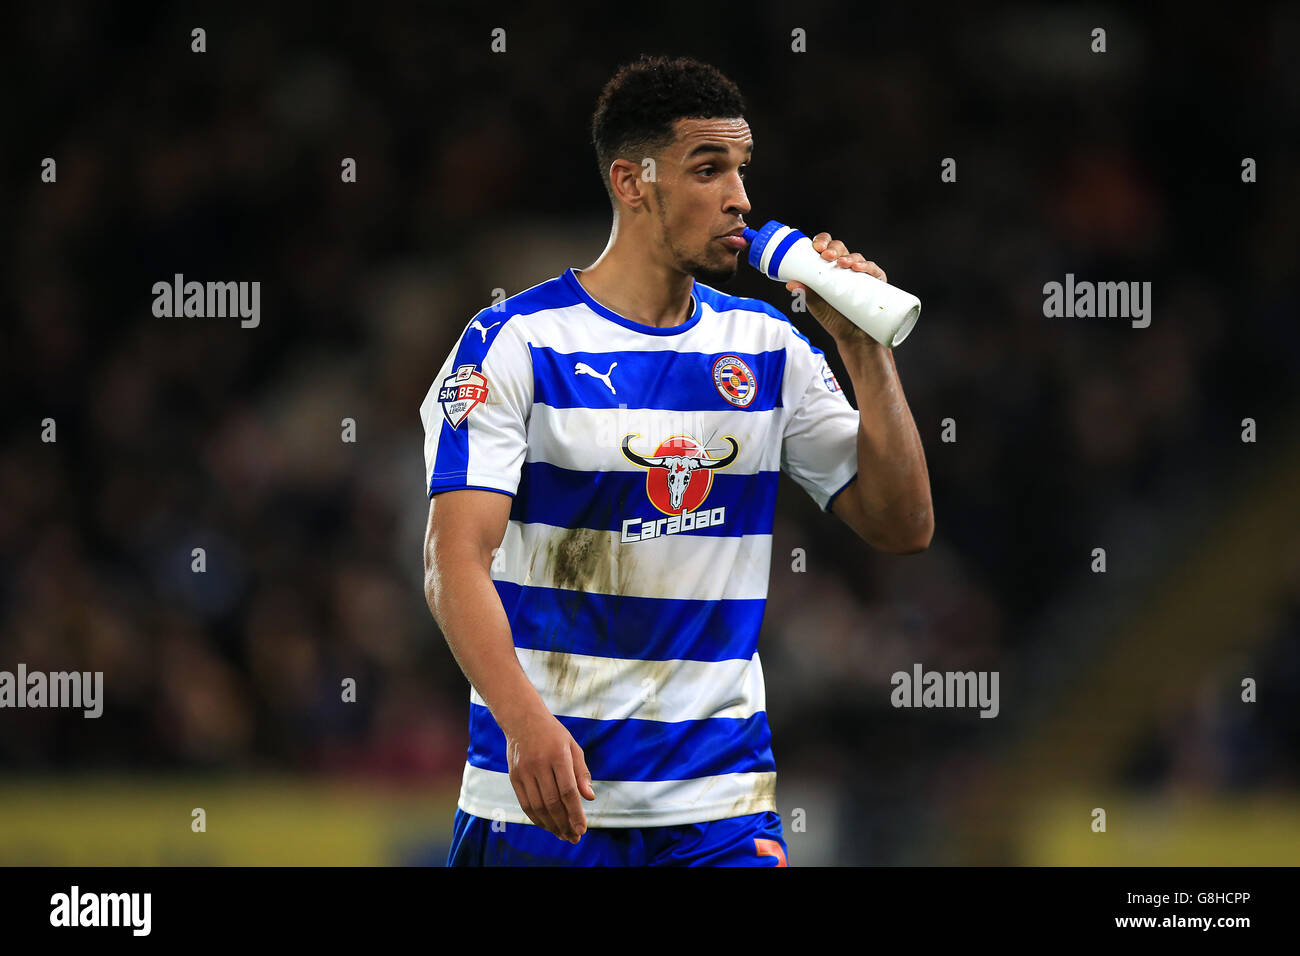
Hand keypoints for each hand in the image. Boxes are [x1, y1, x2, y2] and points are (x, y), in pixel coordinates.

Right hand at [502, 706, 595, 842]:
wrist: (522, 719)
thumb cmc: (553, 734)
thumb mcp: (573, 747)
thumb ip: (582, 773)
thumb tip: (589, 798)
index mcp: (558, 755)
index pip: (568, 791)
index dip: (575, 813)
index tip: (583, 829)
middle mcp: (540, 764)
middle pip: (552, 802)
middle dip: (565, 824)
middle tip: (574, 837)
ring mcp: (524, 771)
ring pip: (538, 806)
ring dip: (551, 825)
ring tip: (563, 835)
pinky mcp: (514, 776)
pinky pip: (525, 804)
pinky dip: (537, 818)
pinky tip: (547, 825)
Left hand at [785, 232, 886, 344]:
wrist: (855, 339)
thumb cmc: (835, 321)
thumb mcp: (818, 307)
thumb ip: (807, 295)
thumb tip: (790, 284)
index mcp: (829, 270)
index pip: (826, 248)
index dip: (822, 242)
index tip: (817, 247)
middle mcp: (845, 269)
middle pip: (840, 249)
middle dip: (833, 248)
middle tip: (826, 255)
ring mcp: (862, 275)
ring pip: (856, 257)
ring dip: (848, 257)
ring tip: (842, 263)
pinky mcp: (877, 282)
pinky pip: (873, 270)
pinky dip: (866, 266)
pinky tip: (858, 268)